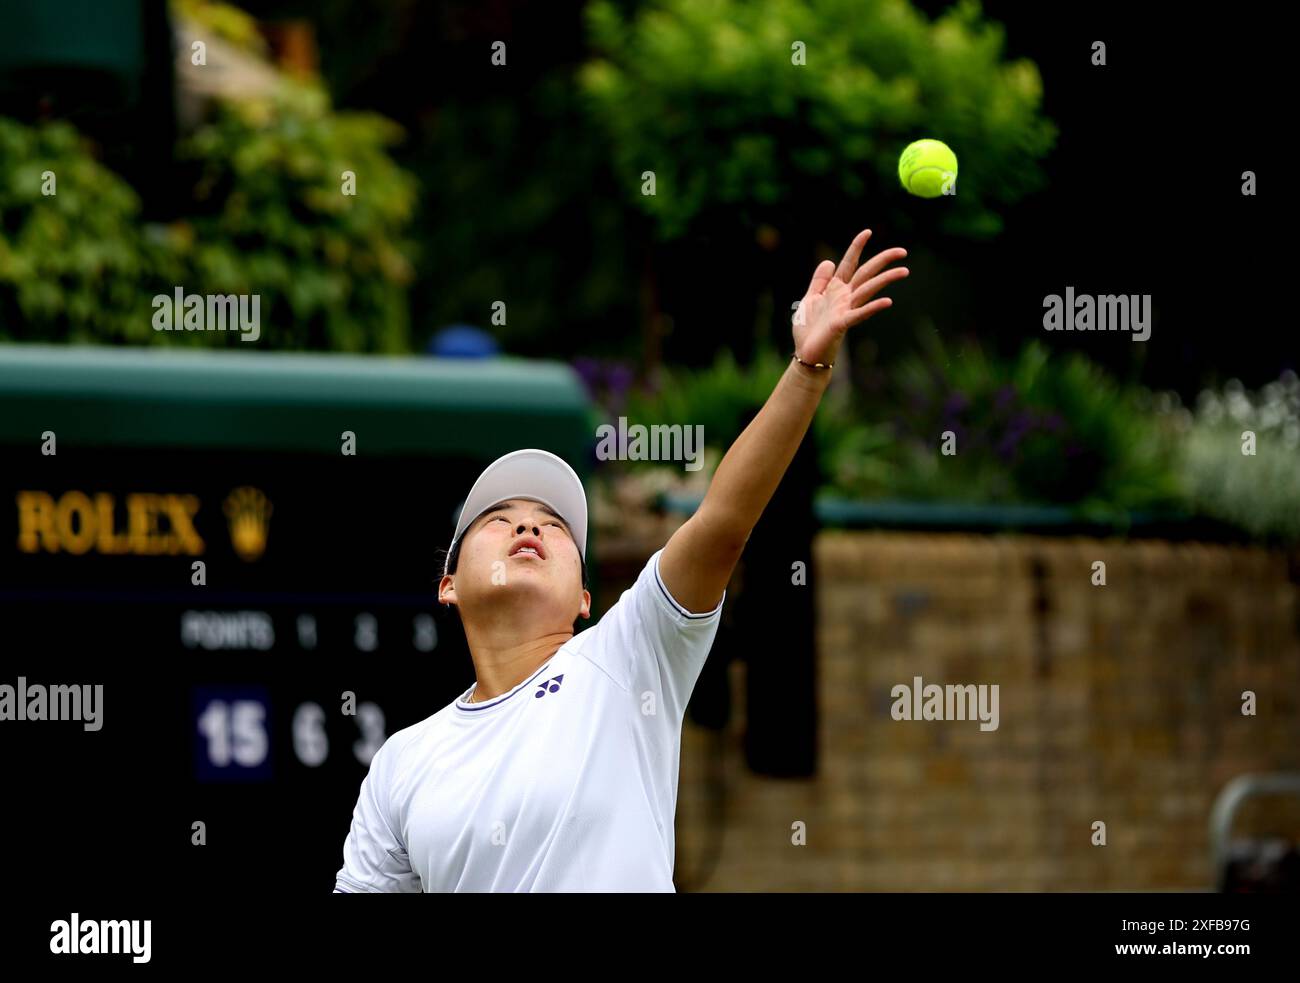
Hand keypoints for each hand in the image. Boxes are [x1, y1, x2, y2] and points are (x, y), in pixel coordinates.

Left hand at [793, 229, 907, 366]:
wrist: (806, 354)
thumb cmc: (808, 329)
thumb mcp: (809, 298)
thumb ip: (819, 281)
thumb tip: (829, 261)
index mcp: (835, 289)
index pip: (849, 263)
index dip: (857, 247)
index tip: (868, 232)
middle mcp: (844, 297)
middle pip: (866, 274)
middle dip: (883, 261)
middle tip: (903, 251)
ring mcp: (845, 309)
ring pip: (868, 290)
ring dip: (886, 280)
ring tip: (904, 271)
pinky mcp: (842, 324)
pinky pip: (859, 314)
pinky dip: (872, 307)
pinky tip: (887, 301)